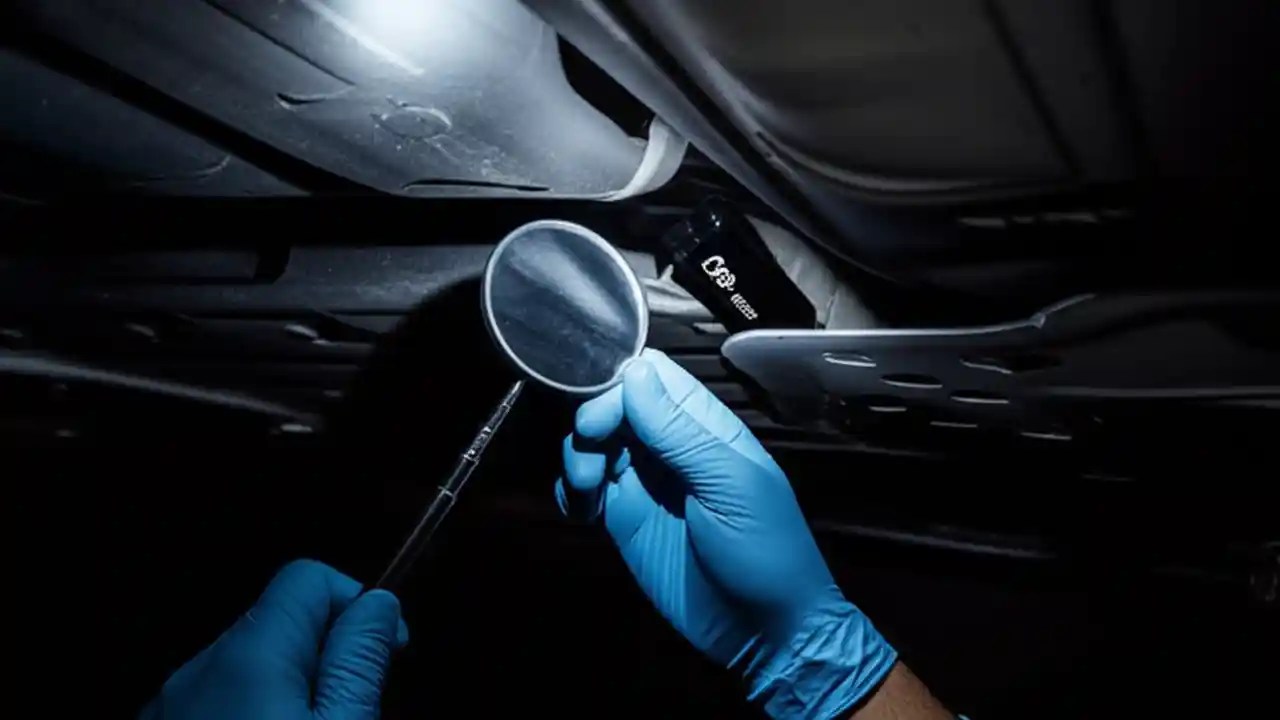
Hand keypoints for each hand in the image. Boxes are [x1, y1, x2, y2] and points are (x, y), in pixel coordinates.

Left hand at [140, 560, 407, 719]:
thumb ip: (358, 662)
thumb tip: (378, 600)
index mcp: (248, 656)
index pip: (307, 577)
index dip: (357, 603)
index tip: (388, 653)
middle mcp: (197, 668)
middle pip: (279, 623)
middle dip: (324, 654)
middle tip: (352, 709)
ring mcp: (168, 704)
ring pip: (247, 666)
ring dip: (287, 688)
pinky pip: (214, 701)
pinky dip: (247, 713)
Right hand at [558, 350, 896, 718]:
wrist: (765, 632)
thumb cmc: (768, 553)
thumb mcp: (731, 487)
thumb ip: (680, 432)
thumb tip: (635, 373)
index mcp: (705, 428)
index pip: (653, 376)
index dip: (619, 383)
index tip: (602, 412)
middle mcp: (670, 448)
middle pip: (612, 405)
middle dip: (590, 420)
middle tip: (590, 454)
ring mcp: (645, 483)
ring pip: (592, 443)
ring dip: (576, 456)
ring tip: (586, 489)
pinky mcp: (624, 520)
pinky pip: (583, 489)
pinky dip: (569, 490)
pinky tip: (580, 510)